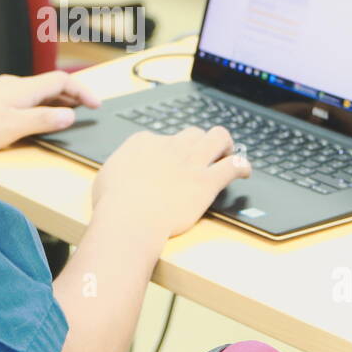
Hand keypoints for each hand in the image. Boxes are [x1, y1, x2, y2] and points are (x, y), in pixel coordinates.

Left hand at [0, 71, 100, 152]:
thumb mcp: (14, 126)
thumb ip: (43, 120)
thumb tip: (70, 115)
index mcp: (24, 87)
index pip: (62, 80)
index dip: (83, 90)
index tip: (96, 105)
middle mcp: (13, 84)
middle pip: (50, 84)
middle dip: (71, 95)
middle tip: (86, 110)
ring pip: (35, 91)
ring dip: (54, 101)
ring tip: (64, 115)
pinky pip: (22, 98)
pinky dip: (37, 105)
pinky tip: (32, 119)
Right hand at [92, 127, 250, 241]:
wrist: (129, 219)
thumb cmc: (113, 204)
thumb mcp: (107, 176)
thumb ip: (121, 167)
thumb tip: (124, 171)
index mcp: (144, 141)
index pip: (164, 137)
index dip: (170, 150)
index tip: (172, 161)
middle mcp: (170, 145)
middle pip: (193, 133)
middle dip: (200, 142)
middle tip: (204, 154)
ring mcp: (190, 161)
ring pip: (218, 137)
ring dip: (226, 143)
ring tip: (229, 152)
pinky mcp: (207, 181)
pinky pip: (233, 165)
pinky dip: (242, 166)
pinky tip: (244, 171)